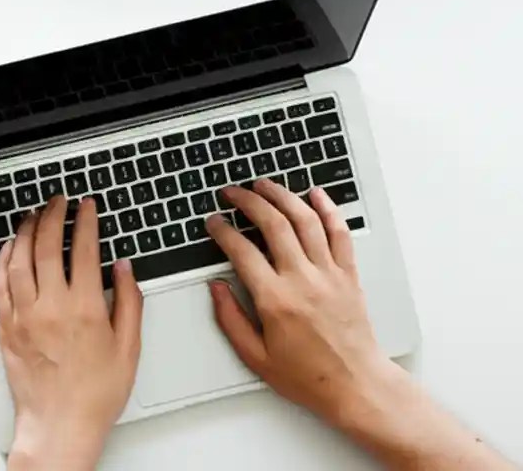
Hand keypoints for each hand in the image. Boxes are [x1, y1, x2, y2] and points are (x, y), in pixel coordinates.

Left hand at [0, 196, 143, 470]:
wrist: (60, 425)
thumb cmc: (95, 393)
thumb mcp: (129, 348)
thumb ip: (128, 302)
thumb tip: (122, 268)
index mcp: (85, 309)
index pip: (83, 249)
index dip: (85, 221)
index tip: (87, 206)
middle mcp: (50, 307)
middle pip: (47, 246)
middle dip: (53, 215)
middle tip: (58, 201)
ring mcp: (24, 316)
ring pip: (19, 260)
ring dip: (26, 230)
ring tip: (34, 214)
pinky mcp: (6, 327)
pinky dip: (4, 260)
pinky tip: (11, 247)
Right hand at [206, 180, 402, 427]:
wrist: (357, 386)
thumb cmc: (308, 377)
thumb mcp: (255, 356)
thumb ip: (230, 319)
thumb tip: (215, 288)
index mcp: (276, 300)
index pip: (242, 251)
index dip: (223, 230)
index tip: (214, 222)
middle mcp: (303, 280)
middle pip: (273, 224)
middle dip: (249, 201)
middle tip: (234, 192)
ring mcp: (329, 275)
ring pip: (305, 220)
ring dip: (283, 196)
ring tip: (265, 185)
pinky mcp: (349, 276)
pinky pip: (339, 233)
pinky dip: (328, 209)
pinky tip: (316, 195)